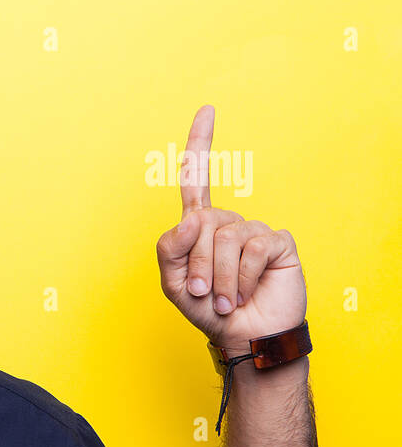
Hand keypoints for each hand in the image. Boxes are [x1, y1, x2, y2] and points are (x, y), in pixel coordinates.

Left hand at [155, 105, 306, 351]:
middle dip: (195, 264)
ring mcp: (254, 230)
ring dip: (217, 277)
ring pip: (224, 238)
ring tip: (224, 299)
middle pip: (200, 224)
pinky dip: (241, 277)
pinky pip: (250, 249)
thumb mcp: (172, 283)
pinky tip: (246, 291)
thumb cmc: (207, 310)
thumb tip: (193, 218)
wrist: (243, 336)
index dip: (200, 145)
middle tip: (201, 293)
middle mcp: (227, 222)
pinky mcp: (277, 242)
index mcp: (200, 227)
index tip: (207, 110)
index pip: (196, 180)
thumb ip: (169, 248)